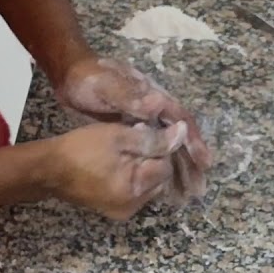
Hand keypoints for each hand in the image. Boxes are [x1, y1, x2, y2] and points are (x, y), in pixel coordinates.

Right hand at [41, 121, 187, 220]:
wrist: (48, 170)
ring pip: (149, 186)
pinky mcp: (115, 211)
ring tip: (123, 152)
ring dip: (143, 168)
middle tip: (132, 140)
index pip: (167, 166)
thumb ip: (153, 138)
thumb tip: (182, 134)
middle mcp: (133, 206)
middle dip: (152, 159)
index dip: (159, 146)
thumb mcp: (118, 136)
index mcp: (135, 187)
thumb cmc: (80, 149)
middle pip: (160, 179)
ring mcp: (124, 211)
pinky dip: (133, 178)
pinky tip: (117, 165)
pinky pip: (136, 193)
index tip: (142, 132)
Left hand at [54, 57, 212, 202]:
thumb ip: (130, 97)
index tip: (204, 162)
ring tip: (183, 195)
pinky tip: (159, 187)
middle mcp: (155, 111)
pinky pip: (150, 154)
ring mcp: (144, 123)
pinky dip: (156, 170)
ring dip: (176, 171)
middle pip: (178, 139)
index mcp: (154, 96)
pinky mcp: (132, 133)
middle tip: (197, 189)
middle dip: (189, 164)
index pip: (181, 120)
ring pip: (165, 149)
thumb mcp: (107, 86)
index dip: (193, 141)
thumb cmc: (91, 78)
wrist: (69, 77)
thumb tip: (158, 105)